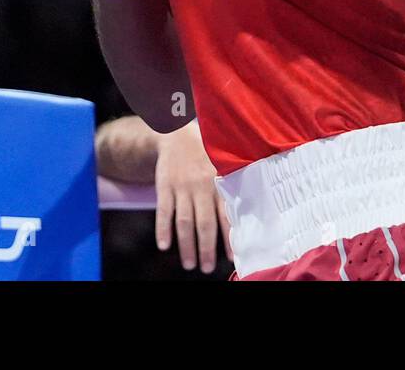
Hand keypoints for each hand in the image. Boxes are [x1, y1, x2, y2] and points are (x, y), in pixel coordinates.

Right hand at [154, 121, 231, 273]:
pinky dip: (162, 229)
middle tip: (206, 269)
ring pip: (183, 221)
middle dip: (206, 248)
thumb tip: (242, 225)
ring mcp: (181, 186)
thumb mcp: (221, 169)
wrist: (177, 135)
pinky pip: (163, 211)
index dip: (228, 238)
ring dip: (186, 246)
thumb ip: (229, 193)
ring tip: (189, 265)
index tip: (231, 259)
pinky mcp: (164, 185)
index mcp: (219, 184)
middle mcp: (201, 186)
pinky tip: (164, 245)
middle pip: (204, 223)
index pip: (225, 216)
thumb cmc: (205, 159)